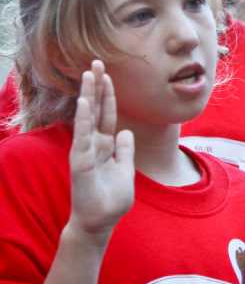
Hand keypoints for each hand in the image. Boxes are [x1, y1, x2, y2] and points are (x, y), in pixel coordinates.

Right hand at [67, 60, 134, 240]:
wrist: (100, 222)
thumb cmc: (111, 199)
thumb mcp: (125, 171)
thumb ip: (124, 151)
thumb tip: (125, 132)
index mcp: (105, 145)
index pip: (107, 115)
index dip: (108, 95)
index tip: (108, 75)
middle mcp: (93, 144)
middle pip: (95, 110)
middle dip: (97, 87)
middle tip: (97, 62)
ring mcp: (85, 151)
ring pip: (87, 118)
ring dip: (88, 95)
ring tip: (89, 73)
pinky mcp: (80, 162)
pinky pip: (82, 137)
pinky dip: (83, 119)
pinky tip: (84, 102)